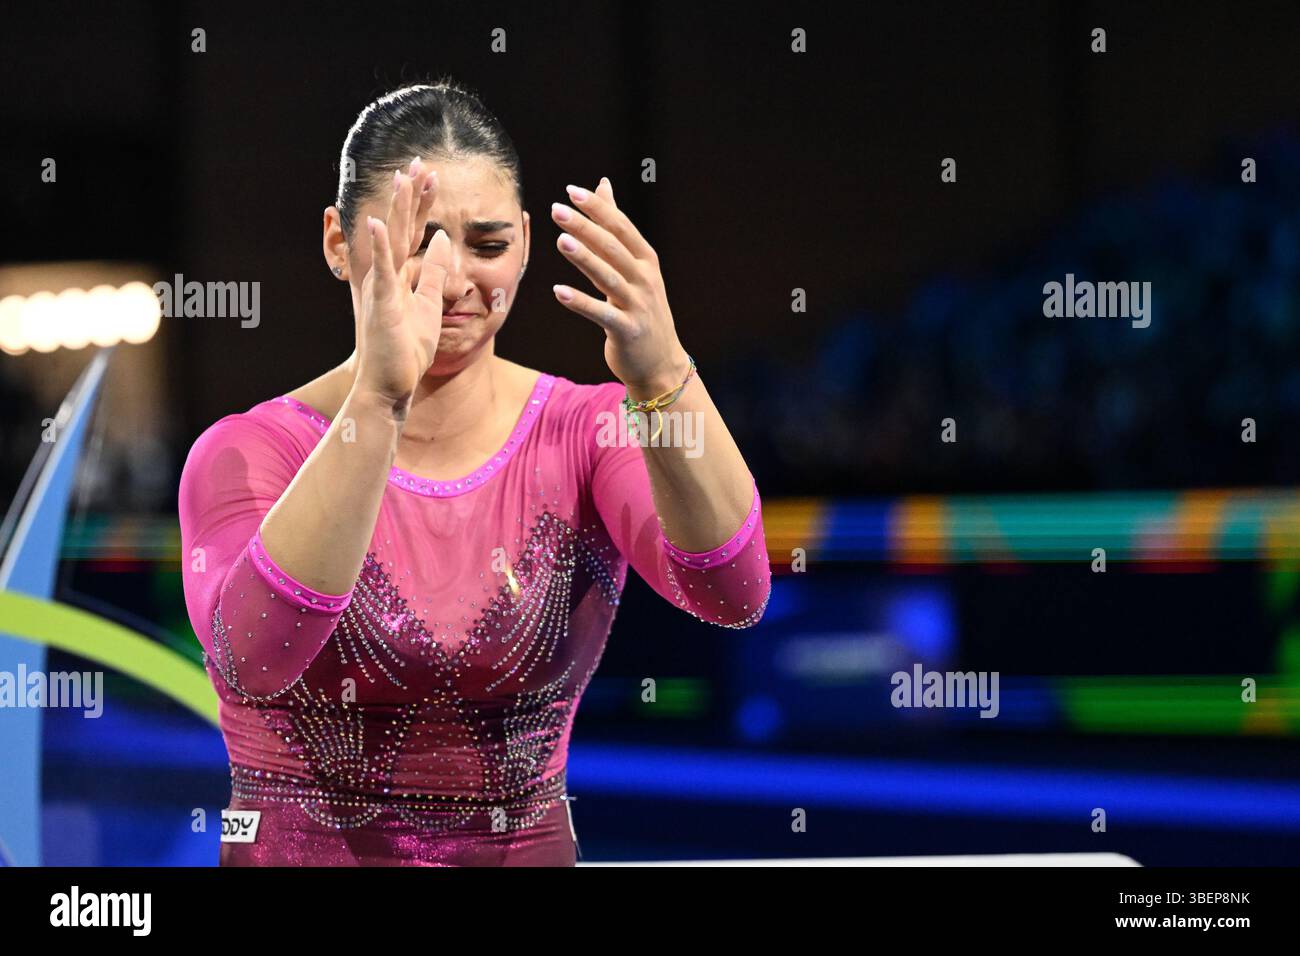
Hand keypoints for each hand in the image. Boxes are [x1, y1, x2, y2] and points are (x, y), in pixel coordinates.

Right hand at [354, 158, 448, 412]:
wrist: (390, 385)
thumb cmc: (406, 350)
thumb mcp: (430, 304)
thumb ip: (434, 272)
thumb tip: (443, 239)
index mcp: (400, 276)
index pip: (413, 232)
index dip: (421, 205)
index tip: (430, 176)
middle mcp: (388, 276)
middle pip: (402, 228)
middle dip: (411, 196)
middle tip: (419, 162)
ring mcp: (383, 288)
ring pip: (391, 241)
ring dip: (398, 209)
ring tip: (402, 178)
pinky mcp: (382, 304)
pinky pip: (383, 270)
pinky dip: (379, 246)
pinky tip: (378, 221)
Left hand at [550, 177, 690, 397]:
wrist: (661, 362)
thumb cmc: (641, 309)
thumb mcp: (634, 266)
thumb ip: (616, 227)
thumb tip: (603, 184)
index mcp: (645, 260)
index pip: (621, 227)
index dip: (598, 209)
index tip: (571, 191)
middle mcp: (644, 279)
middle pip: (613, 248)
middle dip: (586, 227)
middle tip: (558, 210)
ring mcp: (638, 305)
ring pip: (608, 277)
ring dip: (585, 259)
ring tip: (561, 241)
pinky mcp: (628, 331)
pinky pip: (602, 314)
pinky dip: (581, 303)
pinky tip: (559, 292)